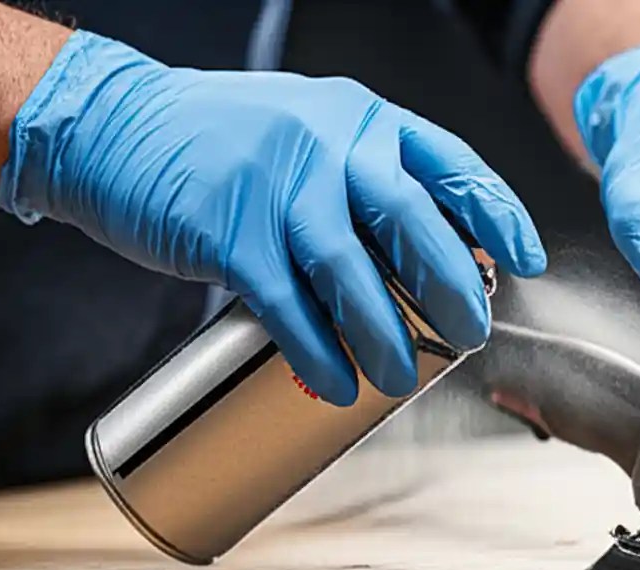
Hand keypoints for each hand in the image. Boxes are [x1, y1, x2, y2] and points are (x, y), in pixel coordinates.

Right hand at [0, 31, 545, 405]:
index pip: (451, 164)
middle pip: (413, 223)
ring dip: (390, 335)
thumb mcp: (310, 130)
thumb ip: (364, 179)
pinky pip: (289, 306)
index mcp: (361, 118)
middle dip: (453, 288)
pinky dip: (320, 351)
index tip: (525, 261)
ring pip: (354, 274)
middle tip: (472, 333)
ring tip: (408, 376)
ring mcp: (279, 187)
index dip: (496, 215)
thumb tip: (427, 254)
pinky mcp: (230, 233)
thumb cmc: (221, 140)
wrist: (114, 126)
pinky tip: (342, 381)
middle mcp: (330, 144)